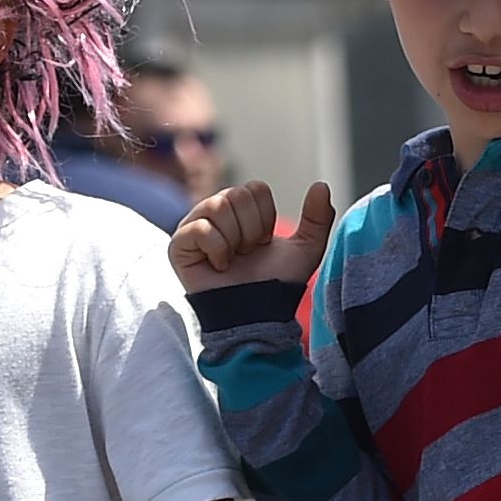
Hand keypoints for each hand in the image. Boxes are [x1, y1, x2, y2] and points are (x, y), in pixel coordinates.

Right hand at [173, 177, 333, 293]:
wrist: (256, 314)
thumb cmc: (275, 283)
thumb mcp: (306, 250)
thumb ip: (318, 218)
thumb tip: (321, 185)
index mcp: (240, 209)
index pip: (255, 189)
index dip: (266, 218)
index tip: (263, 243)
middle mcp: (214, 213)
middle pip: (237, 194)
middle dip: (251, 229)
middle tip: (247, 253)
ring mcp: (193, 227)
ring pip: (218, 206)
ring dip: (235, 240)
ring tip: (233, 259)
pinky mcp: (178, 245)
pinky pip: (200, 228)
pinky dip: (217, 250)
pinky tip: (219, 267)